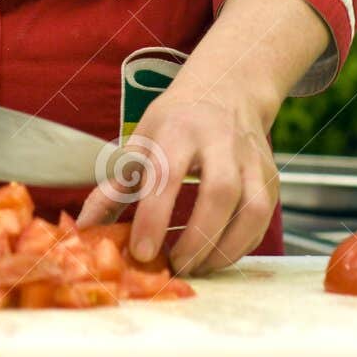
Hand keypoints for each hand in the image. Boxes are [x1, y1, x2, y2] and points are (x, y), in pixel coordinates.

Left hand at [76, 82, 279, 276]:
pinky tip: (218, 254)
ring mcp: (251, 158)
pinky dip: (241, 245)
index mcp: (179, 129)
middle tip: (176, 266)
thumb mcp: (141, 141)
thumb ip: (115, 186)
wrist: (227, 90)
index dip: (154, 217)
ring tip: (197, 266)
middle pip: (219, 193)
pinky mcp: (271, 176)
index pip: (167, 174)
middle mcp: (220, 141)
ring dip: (223, 249)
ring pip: (250, 209)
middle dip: (197, 239)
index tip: (143, 252)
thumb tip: (86, 228)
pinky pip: (263, 219)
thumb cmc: (176, 120)